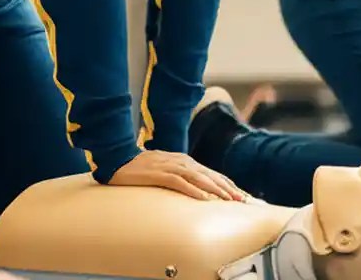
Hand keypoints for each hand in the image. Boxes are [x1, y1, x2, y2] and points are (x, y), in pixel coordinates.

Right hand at [109, 150, 246, 201]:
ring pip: (199, 179)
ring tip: (229, 200)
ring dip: (216, 190)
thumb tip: (195, 188)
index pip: (211, 173)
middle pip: (209, 176)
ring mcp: (171, 166)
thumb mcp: (165, 169)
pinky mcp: (160, 174)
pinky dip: (194, 191)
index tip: (240, 194)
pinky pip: (181, 183)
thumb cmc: (140, 167)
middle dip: (227, 188)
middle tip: (242, 200)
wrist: (118, 159)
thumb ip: (180, 176)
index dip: (227, 184)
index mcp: (184, 160)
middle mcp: (181, 161)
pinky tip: (204, 199)